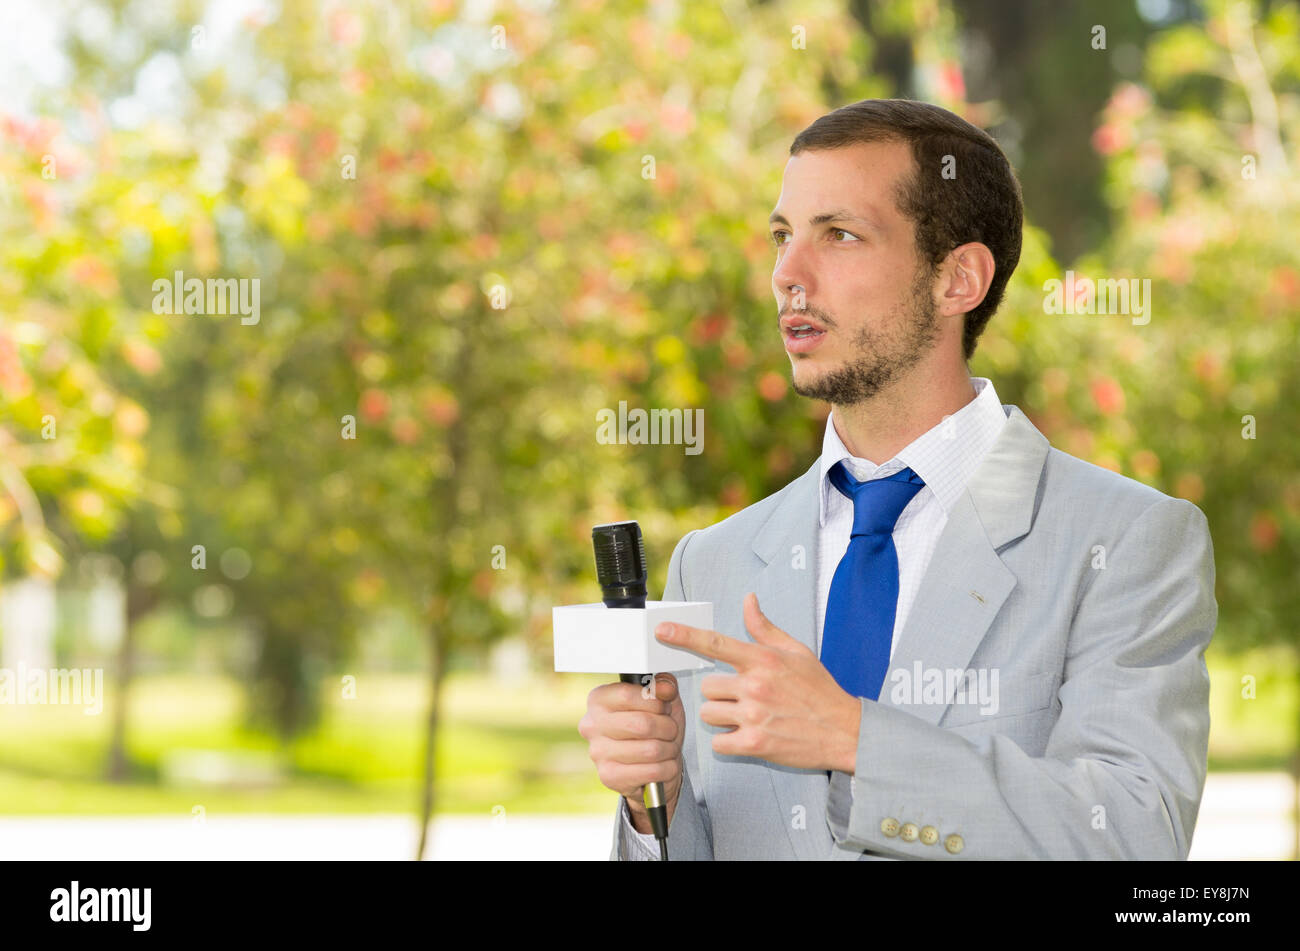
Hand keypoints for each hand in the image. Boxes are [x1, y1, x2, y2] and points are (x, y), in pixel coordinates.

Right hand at [579, 673, 684, 832]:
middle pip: (641, 724)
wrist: (651, 767)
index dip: (655, 701)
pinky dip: (667, 768)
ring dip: (669, 749)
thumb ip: (664, 685)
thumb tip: (665, 687)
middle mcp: (592, 724)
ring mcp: (598, 752)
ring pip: (651, 749)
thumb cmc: (654, 728)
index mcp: (598, 699)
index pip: (627, 695)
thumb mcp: (662, 700)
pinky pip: (652, 771)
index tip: (664, 706)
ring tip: (667, 747)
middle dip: (667, 727)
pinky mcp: (609, 777)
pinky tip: (662, 765)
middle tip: (670, 730)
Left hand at [655, 592, 860, 772]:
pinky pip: (718, 742)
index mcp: (764, 660)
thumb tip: (748, 600)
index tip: (662, 630)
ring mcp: (754, 716)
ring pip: (709, 713)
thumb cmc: (820, 690)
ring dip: (722, 717)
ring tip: (746, 717)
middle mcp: (755, 685)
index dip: (684, 636)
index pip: (715, 643)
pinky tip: (747, 736)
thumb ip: (765, 628)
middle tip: (743, 698)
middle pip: (708, 686)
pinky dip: (727, 742)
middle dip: (720, 693)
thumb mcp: (797, 651)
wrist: (845, 732)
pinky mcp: (755, 743)